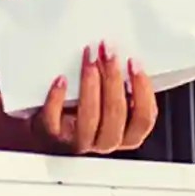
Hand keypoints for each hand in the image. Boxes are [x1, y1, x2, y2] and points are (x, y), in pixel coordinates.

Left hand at [31, 42, 157, 154]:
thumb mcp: (110, 104)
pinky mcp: (54, 137)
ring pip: (89, 117)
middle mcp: (105, 142)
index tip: (133, 63)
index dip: (142, 91)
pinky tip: (61, 79)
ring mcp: (79, 141)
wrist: (51, 131)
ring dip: (90, 85)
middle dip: (113, 78)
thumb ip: (122, 91)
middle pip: (116, 113)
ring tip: (89, 61)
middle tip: (107, 53)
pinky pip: (55, 119)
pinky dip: (57, 98)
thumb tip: (123, 61)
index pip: (143, 119)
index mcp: (126, 136)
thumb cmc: (85, 112)